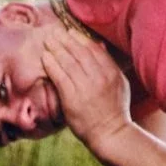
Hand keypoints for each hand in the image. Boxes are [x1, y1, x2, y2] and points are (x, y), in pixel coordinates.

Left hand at [40, 31, 133, 147]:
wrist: (110, 133)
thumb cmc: (115, 109)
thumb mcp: (120, 83)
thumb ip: (109, 64)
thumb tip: (98, 45)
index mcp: (111, 72)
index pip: (93, 49)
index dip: (79, 38)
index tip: (69, 32)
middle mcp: (99, 77)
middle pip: (79, 53)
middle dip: (65, 40)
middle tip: (54, 33)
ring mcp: (85, 87)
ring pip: (68, 62)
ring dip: (56, 49)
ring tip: (48, 41)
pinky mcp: (72, 99)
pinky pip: (60, 77)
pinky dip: (51, 65)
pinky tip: (45, 58)